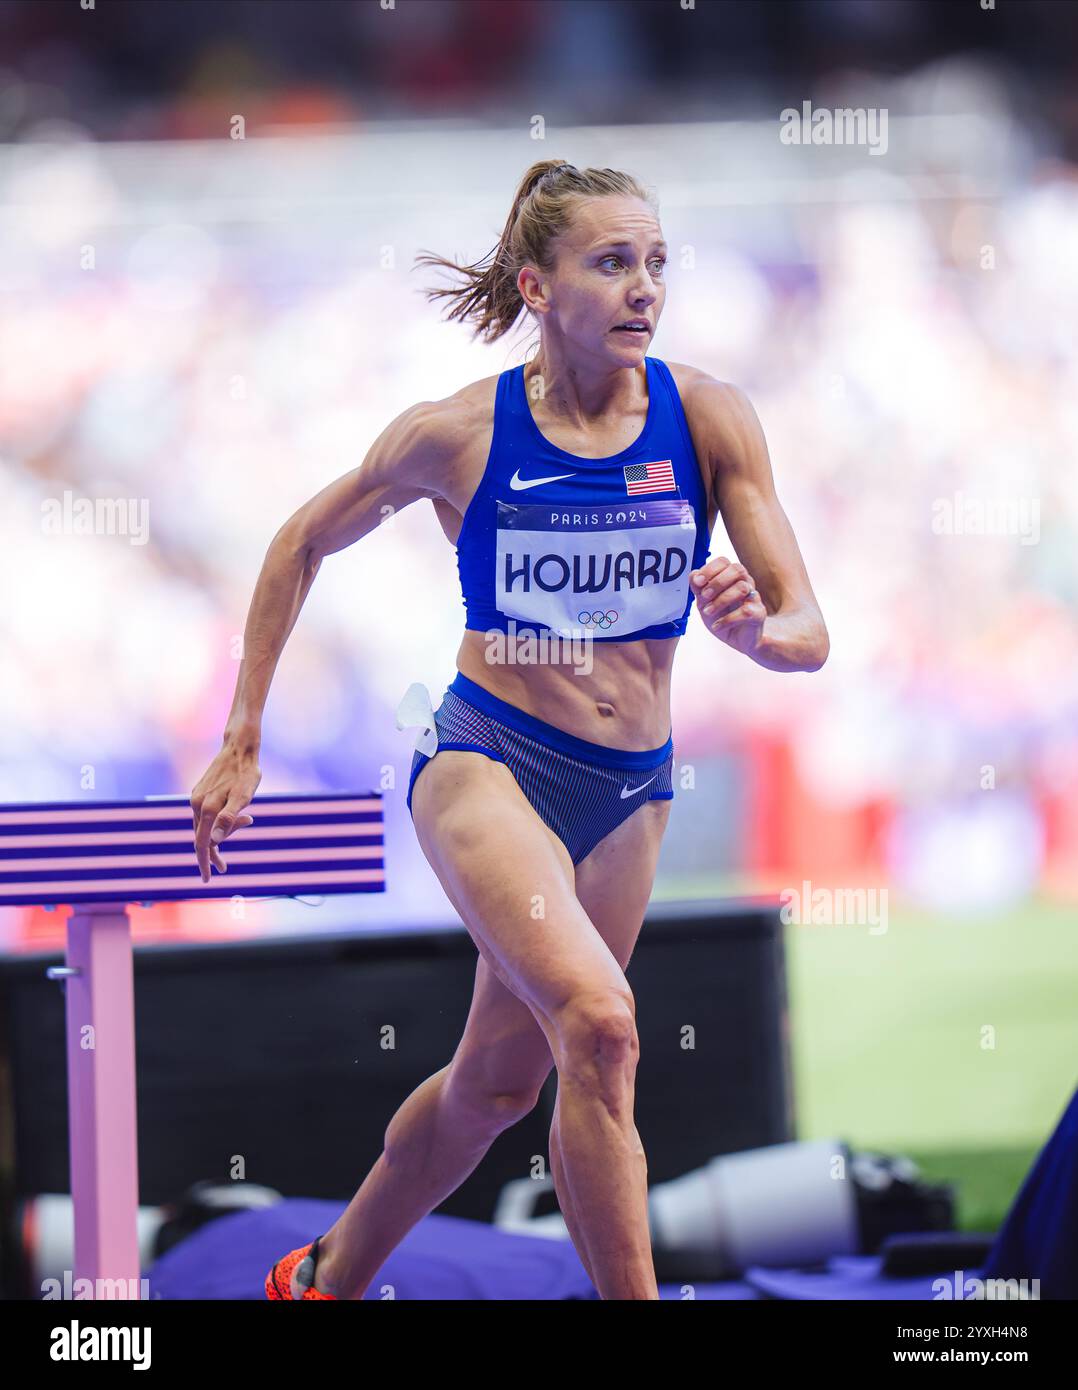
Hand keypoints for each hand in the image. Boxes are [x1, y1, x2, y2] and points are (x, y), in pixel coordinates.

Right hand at [190, 743, 260, 883]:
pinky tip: (237, 815)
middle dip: (213, 853)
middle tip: (225, 867)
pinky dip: (217, 823)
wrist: (239, 748)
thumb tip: (216, 840)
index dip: (204, 862)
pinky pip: (205, 816)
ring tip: (246, 821)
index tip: (207, 880)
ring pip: (203, 827)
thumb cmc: (246, 773)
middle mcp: (196, 804)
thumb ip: (230, 818)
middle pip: (201, 837)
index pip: (202, 843)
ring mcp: (197, 798)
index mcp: (206, 808)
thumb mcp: (244, 796)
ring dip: (219, 835)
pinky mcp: (200, 793)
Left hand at [690, 556, 766, 656]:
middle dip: (717, 582)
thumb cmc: (722, 617)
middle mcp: (745, 583)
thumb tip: (693, 575)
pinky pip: (746, 611)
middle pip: (738, 569)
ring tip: (708, 612)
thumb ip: (698, 589)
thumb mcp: (704, 603)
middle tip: (704, 596)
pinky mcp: (759, 613)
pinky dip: (727, 619)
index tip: (697, 582)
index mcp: (731, 577)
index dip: (710, 569)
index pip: (724, 562)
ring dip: (721, 601)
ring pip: (742, 588)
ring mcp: (754, 597)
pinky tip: (717, 626)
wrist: (737, 640)